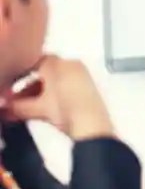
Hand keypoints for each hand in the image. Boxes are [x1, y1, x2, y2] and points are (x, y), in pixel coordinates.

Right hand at [0, 56, 114, 140]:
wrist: (91, 125)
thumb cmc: (68, 111)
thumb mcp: (36, 108)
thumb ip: (18, 105)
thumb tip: (9, 106)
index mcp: (59, 64)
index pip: (33, 63)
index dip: (19, 76)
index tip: (12, 88)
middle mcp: (72, 65)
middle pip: (44, 73)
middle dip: (29, 88)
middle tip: (19, 102)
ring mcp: (83, 75)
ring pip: (56, 80)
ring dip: (41, 93)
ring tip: (31, 108)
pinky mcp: (89, 87)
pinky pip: (67, 86)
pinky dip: (55, 95)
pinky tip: (48, 109)